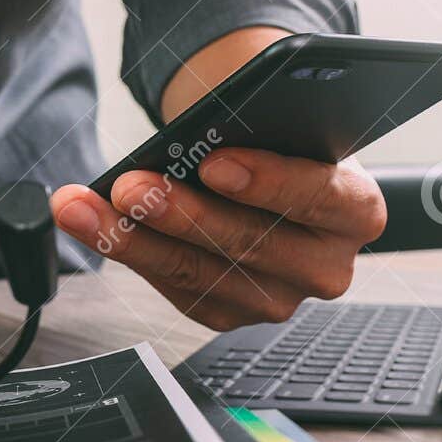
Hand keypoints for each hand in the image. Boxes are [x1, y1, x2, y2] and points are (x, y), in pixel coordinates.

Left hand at [50, 149, 385, 329]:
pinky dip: (129, 253)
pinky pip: (175, 288)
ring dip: (133, 238)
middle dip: (182, 213)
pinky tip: (91, 224)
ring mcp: (279, 299)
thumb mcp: (290, 126)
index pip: (320, 197)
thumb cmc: (285, 145)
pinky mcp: (231, 316)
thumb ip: (263, 128)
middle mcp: (327, 267)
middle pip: (251, 244)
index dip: (267, 182)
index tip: (214, 163)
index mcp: (358, 210)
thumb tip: (199, 135)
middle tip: (131, 185)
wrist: (278, 177)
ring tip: (84, 206)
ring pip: (201, 274)